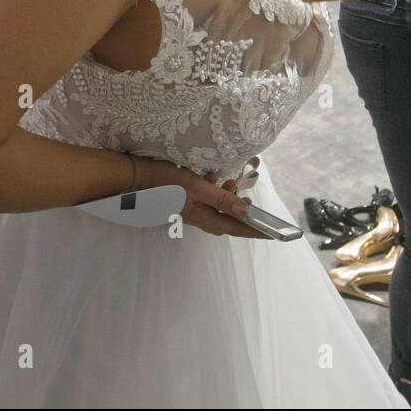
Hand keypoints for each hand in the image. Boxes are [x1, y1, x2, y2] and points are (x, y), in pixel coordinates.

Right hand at [141, 159, 267, 238]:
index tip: (272, 234)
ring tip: (230, 183)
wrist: (138, 177)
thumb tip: (246, 211)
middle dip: (240, 212)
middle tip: (250, 202)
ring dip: (226, 197)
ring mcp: (190, 209)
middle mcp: (198, 217)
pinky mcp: (184, 199)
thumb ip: (223, 199)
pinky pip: (205, 199)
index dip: (255, 230)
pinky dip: (212, 189)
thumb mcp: (199, 188)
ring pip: (216, 208)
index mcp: (203, 218)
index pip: (235, 228)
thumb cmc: (168, 182)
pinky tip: (210, 176)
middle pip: (226, 220)